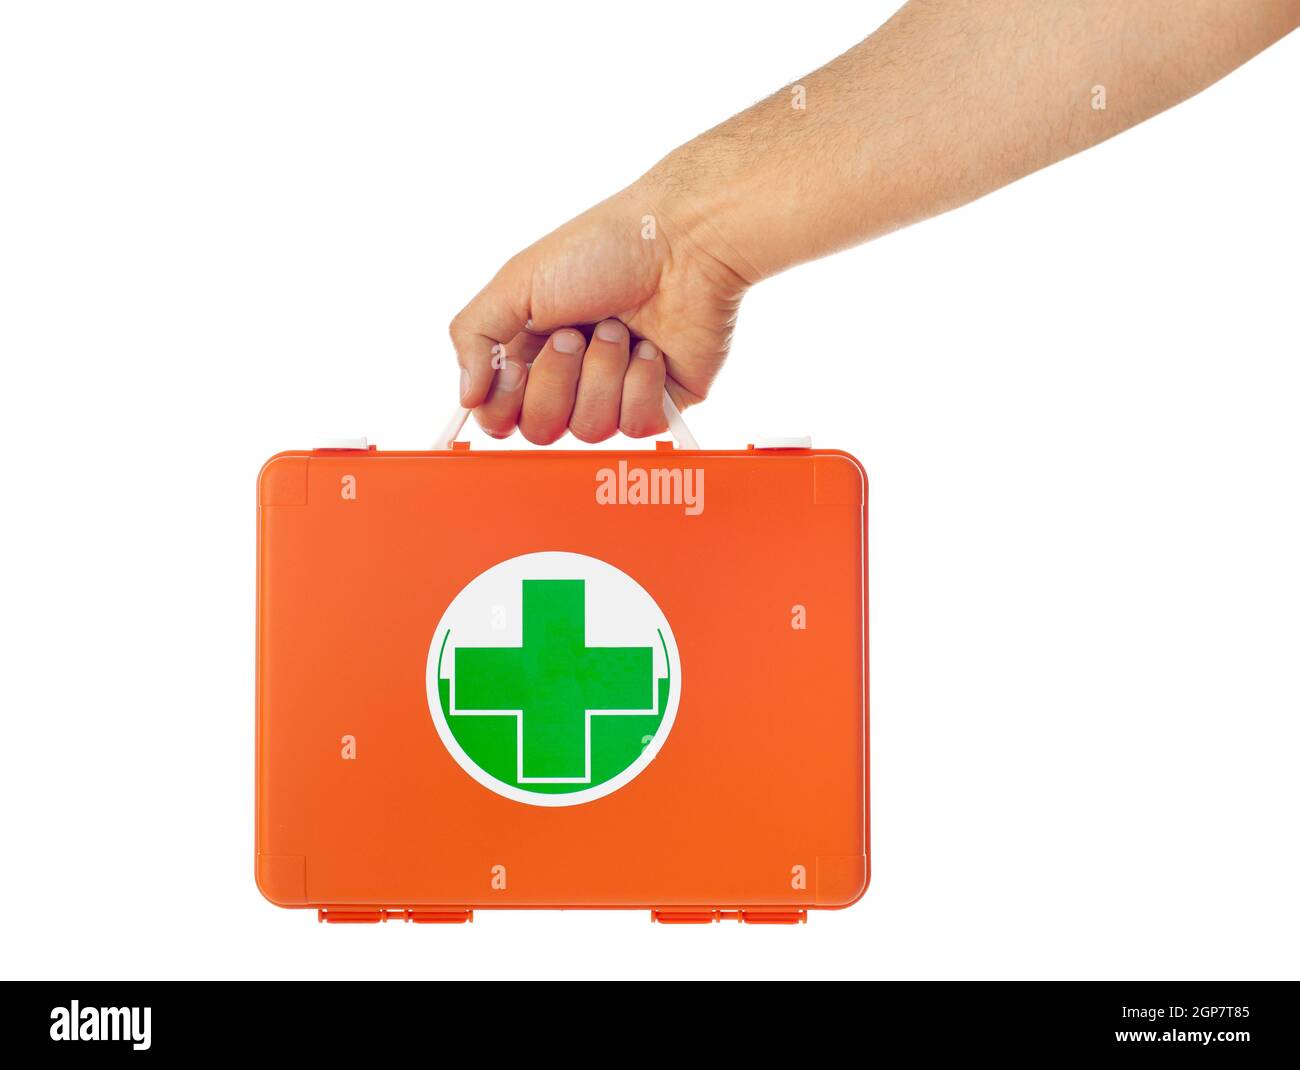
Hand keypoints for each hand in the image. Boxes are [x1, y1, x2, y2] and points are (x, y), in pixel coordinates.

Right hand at [449, 178, 749, 443]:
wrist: (682, 242)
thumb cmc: (602, 248)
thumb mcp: (517, 281)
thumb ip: (473, 337)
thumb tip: (465, 398)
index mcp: (531, 350)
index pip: (499, 415)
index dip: (502, 403)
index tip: (514, 364)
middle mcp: (571, 379)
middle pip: (540, 430)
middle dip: (556, 380)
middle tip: (574, 333)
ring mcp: (616, 393)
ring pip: (590, 431)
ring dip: (602, 373)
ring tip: (619, 329)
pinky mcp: (661, 402)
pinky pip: (637, 427)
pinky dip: (641, 384)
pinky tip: (651, 348)